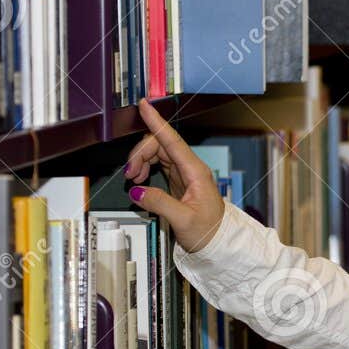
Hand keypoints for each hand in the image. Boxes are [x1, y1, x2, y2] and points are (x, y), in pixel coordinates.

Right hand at [123, 98, 226, 252]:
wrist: (218, 242)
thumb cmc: (208, 231)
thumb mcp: (183, 220)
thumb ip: (159, 203)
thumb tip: (138, 191)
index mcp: (195, 172)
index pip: (173, 140)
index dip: (157, 122)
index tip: (144, 106)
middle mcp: (190, 168)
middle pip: (160, 145)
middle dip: (141, 153)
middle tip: (130, 174)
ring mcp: (184, 173)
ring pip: (157, 153)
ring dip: (141, 161)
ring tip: (134, 179)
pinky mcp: (177, 181)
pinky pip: (158, 164)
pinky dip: (145, 168)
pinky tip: (140, 181)